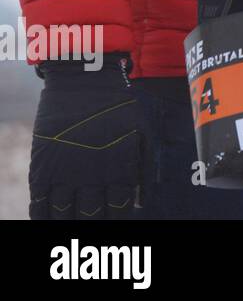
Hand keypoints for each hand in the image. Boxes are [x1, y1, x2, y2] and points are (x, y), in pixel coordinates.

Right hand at [29, 54, 145, 219]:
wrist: (84, 81)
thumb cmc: (120, 104)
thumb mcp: (143, 131)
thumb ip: (144, 166)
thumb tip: (142, 199)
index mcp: (118, 167)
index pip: (117, 207)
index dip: (117, 214)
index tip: (116, 214)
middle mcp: (92, 175)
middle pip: (92, 213)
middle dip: (95, 218)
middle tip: (95, 217)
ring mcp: (65, 172)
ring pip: (65, 212)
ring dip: (70, 219)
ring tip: (74, 220)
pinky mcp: (43, 166)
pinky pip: (40, 203)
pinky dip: (43, 216)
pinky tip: (47, 219)